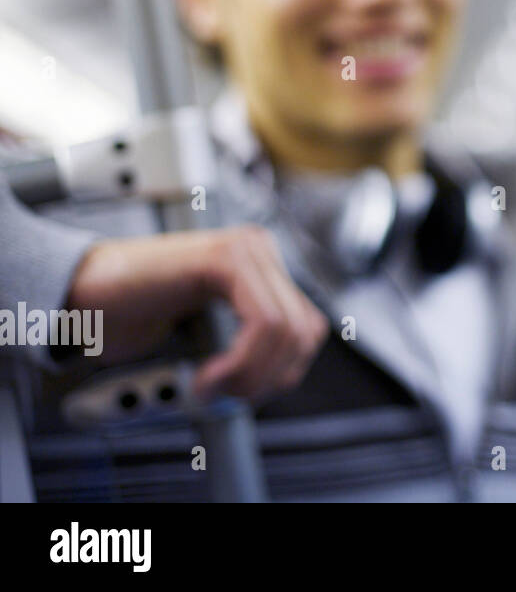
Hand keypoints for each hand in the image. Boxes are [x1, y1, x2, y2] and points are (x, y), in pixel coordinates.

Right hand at [67, 225, 328, 401]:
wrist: (77, 294)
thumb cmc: (130, 313)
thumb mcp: (205, 335)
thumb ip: (247, 345)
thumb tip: (280, 377)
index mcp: (260, 268)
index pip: (307, 330)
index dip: (279, 374)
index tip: (240, 394)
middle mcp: (258, 252)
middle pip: (304, 332)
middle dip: (266, 380)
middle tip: (220, 396)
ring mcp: (245, 250)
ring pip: (289, 330)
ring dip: (251, 375)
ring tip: (207, 386)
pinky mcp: (225, 258)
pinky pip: (265, 322)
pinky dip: (242, 362)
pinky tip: (205, 376)